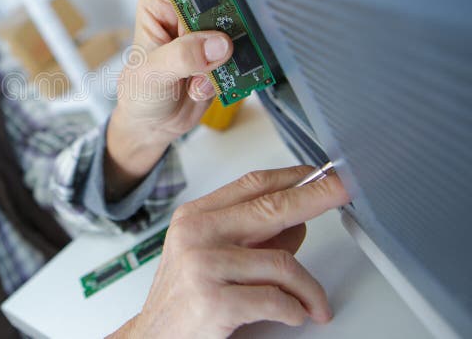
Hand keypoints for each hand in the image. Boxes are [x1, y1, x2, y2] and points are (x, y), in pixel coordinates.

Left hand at [105, 0, 232, 196]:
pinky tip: (203, 88)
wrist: (152, 125)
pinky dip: (228, 75)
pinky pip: (241, 57)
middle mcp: (185, 14)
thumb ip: (182, 56)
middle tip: (218, 52)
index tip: (217, 12)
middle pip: (220, 4)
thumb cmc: (139, 94)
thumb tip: (215, 44)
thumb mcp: (152, 74)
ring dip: (225, 59)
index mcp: (159, 3)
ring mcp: (206, 35)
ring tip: (199, 79)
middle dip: (222, 32)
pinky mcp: (222, 56)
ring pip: (235, 32)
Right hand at [111, 166, 350, 337]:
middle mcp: (197, 234)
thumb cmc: (182, 298)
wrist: (153, 338)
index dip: (293, 177)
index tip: (323, 174)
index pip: (252, 185)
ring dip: (309, 289)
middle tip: (343, 190)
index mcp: (195, 216)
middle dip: (316, 197)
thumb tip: (298, 222)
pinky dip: (295, 310)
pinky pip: (276, 300)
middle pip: (271, 207)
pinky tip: (294, 314)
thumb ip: (253, 238)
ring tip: (314, 302)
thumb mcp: (211, 257)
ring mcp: (203, 265)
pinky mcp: (214, 301)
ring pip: (282, 264)